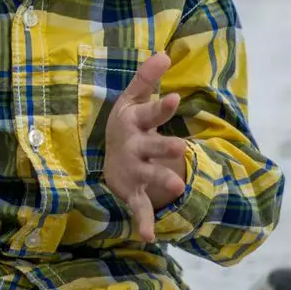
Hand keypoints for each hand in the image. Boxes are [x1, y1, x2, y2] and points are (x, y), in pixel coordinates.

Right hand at [104, 52, 189, 243]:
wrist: (109, 159)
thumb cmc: (128, 126)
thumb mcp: (133, 101)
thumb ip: (147, 79)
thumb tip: (164, 53)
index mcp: (133, 123)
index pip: (149, 113)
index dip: (161, 107)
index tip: (176, 98)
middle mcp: (131, 146)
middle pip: (149, 145)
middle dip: (163, 147)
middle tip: (181, 148)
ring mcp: (132, 169)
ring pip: (147, 175)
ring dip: (160, 181)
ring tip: (178, 187)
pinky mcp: (133, 191)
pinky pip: (138, 207)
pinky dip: (143, 222)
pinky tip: (150, 236)